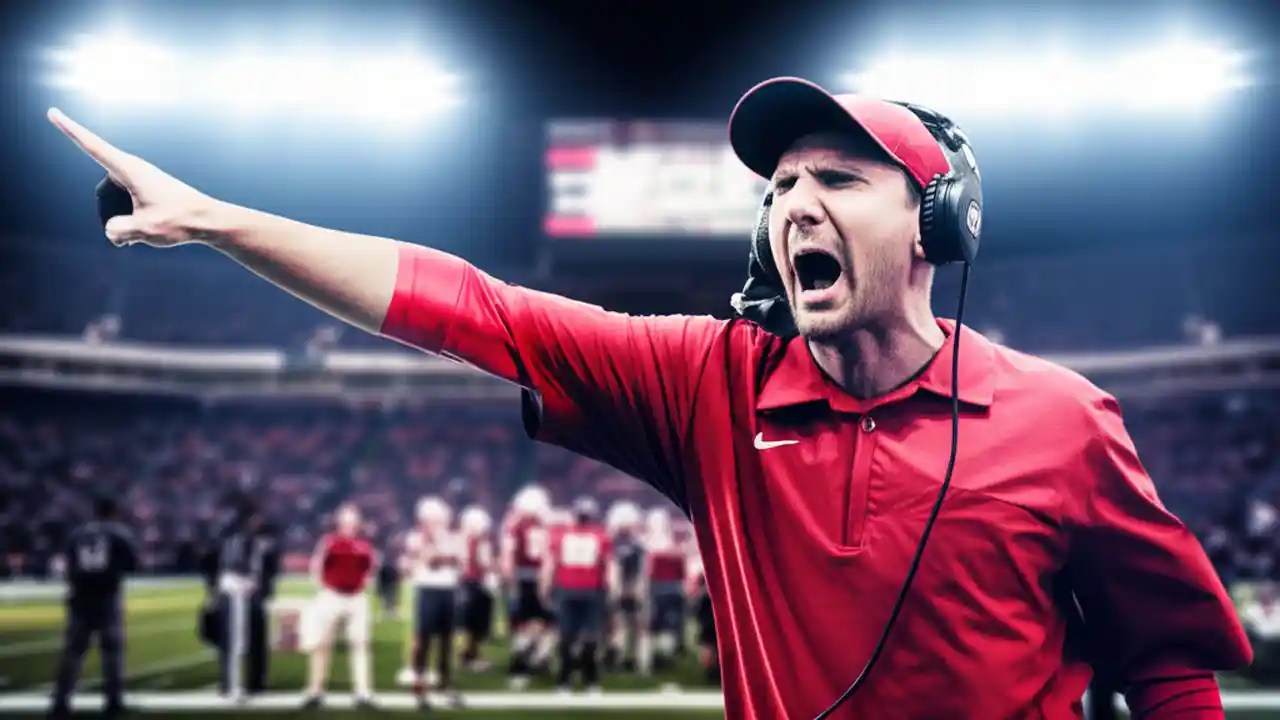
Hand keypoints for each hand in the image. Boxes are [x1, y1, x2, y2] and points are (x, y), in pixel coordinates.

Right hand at [47, 108, 220, 247]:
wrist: (209, 221)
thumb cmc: (179, 221)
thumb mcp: (144, 230)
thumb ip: (118, 231)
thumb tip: (112, 231)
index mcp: (129, 169)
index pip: (91, 146)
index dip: (70, 130)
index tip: (52, 112)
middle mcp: (134, 170)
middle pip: (103, 191)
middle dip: (107, 214)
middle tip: (130, 231)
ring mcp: (141, 180)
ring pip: (115, 201)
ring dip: (120, 220)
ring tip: (144, 232)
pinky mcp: (148, 191)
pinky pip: (127, 205)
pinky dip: (130, 221)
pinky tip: (145, 234)